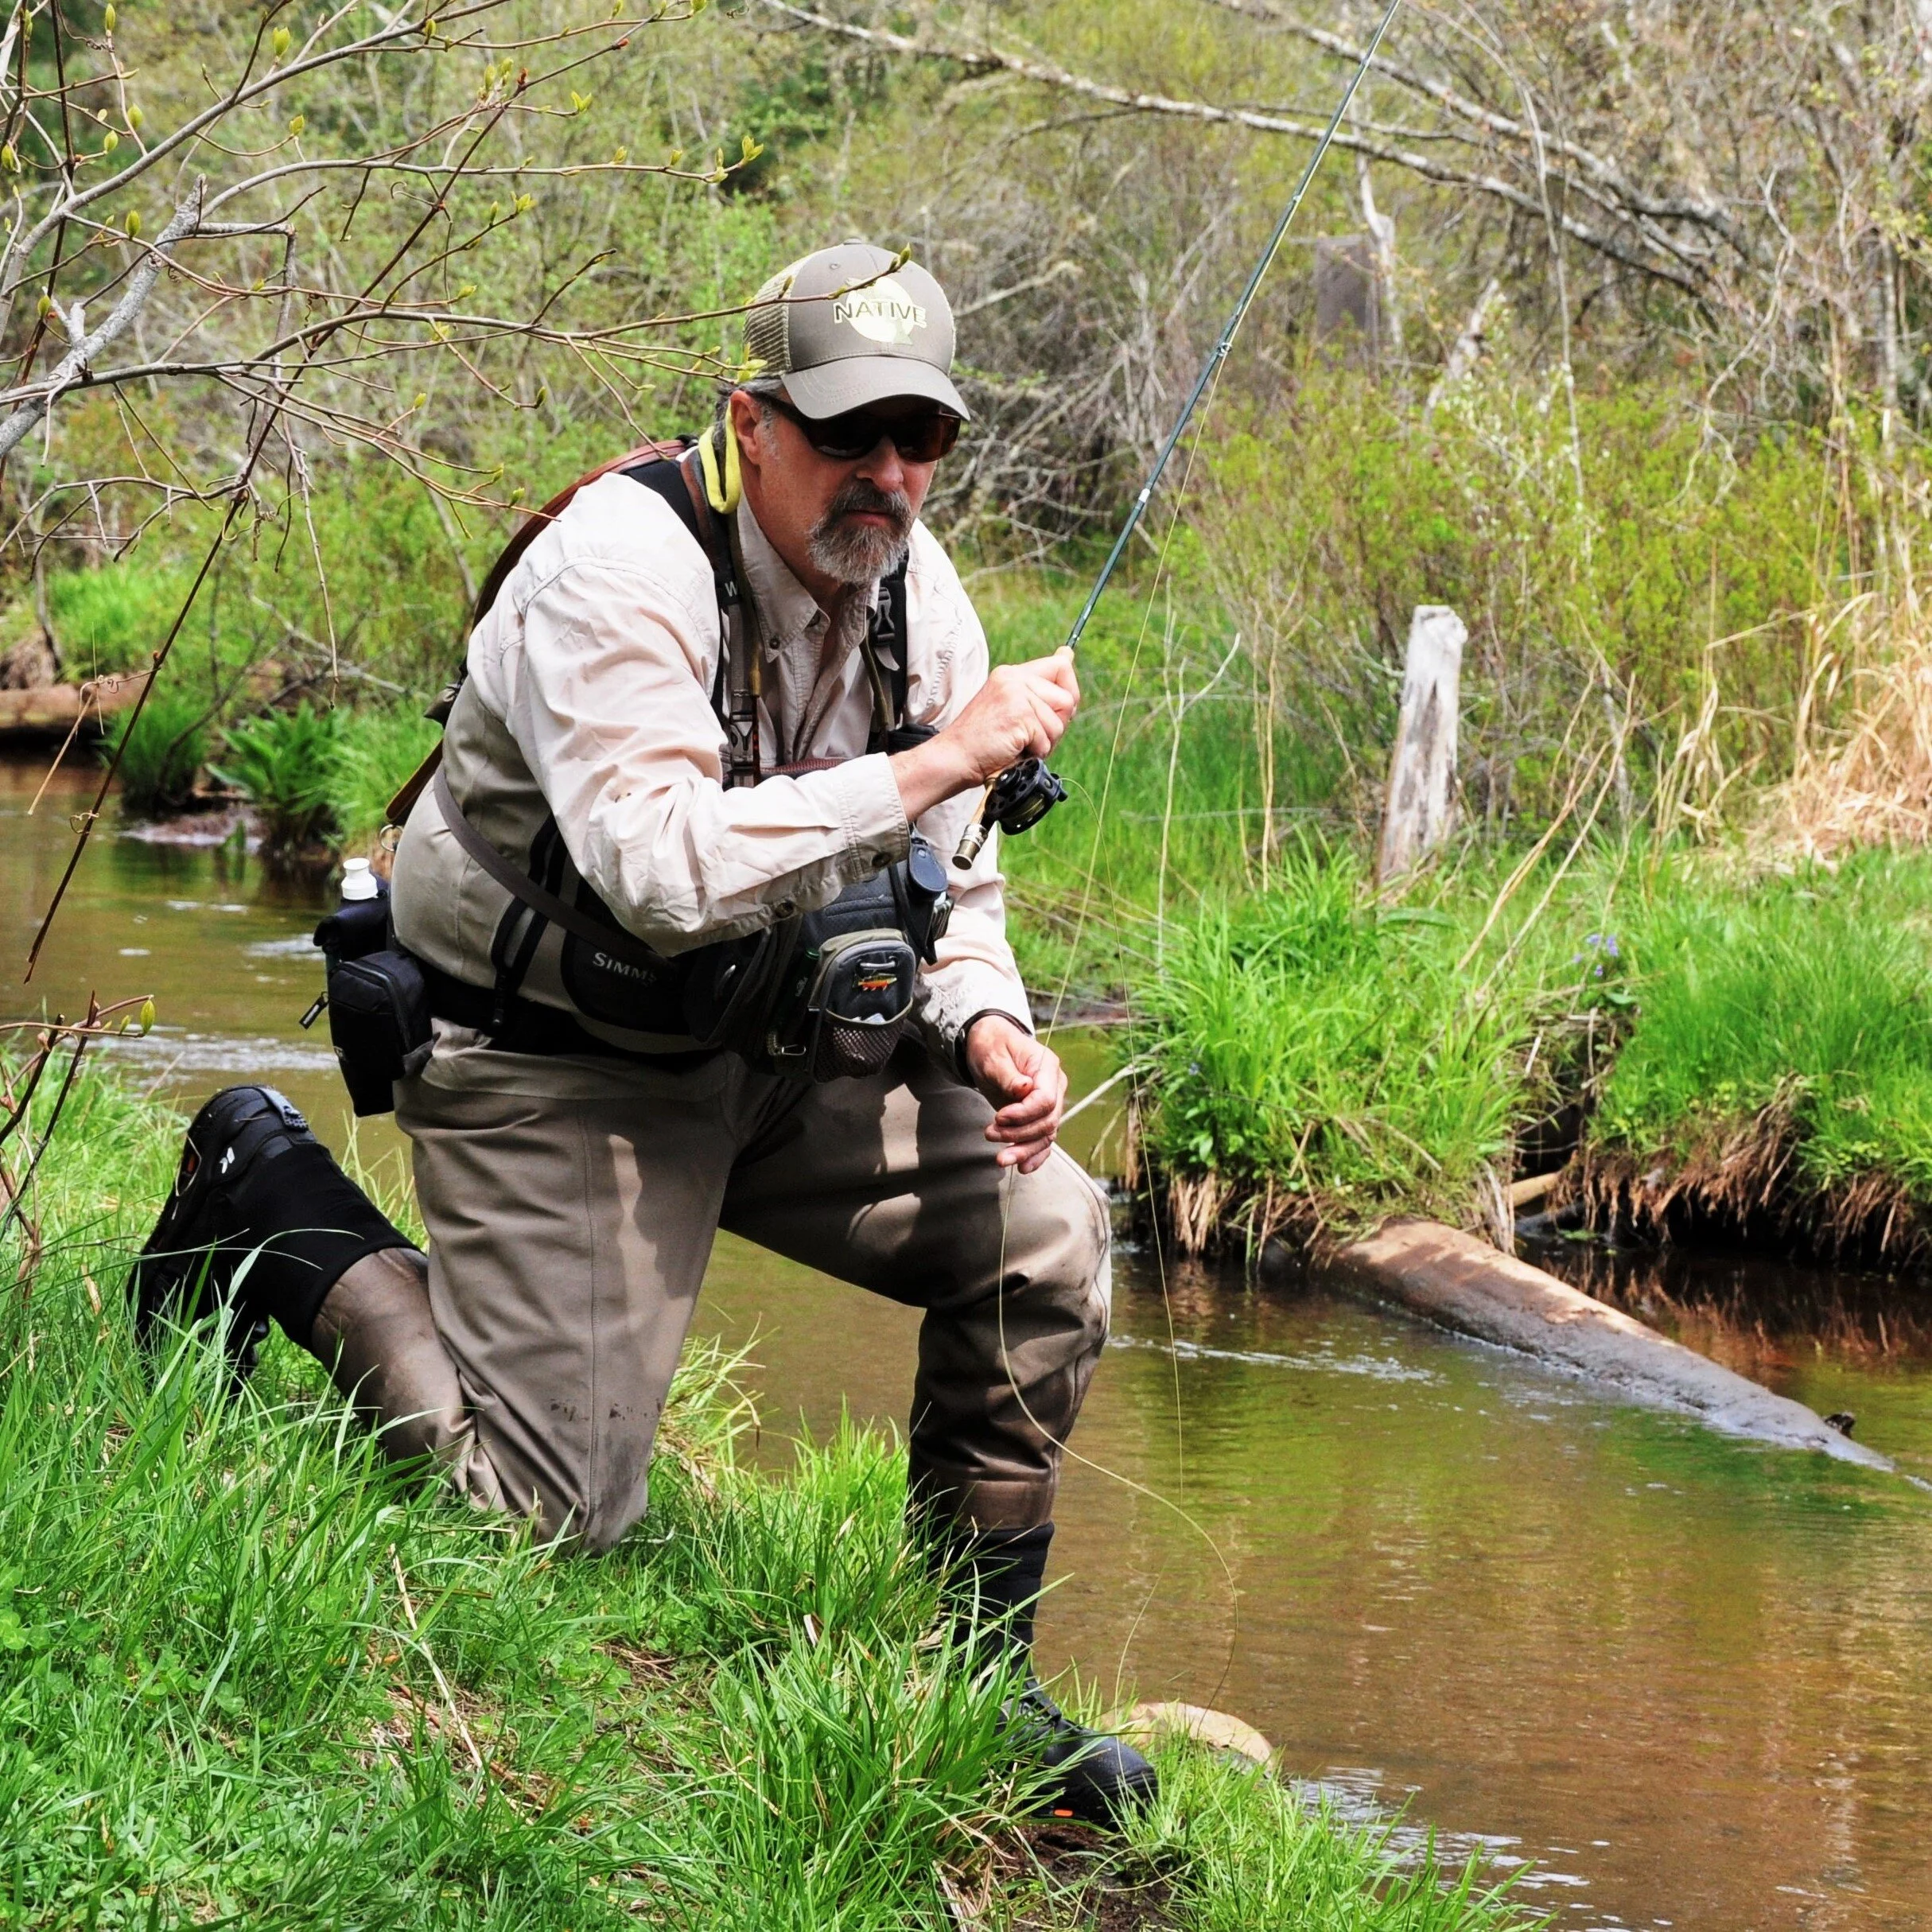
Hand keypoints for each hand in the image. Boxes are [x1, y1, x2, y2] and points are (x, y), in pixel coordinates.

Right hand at [891, 649, 1078, 820]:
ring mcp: (1016, 694)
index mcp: (1012, 673)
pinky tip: (1013, 749)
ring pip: (1059, 722)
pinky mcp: (1019, 714)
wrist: (956, 757)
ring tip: (1018, 743)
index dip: (1069, 691)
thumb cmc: (984, 740)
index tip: (1057, 709)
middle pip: (1067, 698)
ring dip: (1044, 742)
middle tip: (1031, 735)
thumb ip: (1040, 687)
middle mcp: (1014, 678)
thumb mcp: (1011, 705)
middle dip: (1056, 724)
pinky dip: (1034, 752)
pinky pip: (1046, 739)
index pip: (1060, 666)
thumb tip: (1068, 655)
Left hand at [964, 1015, 1067, 1174]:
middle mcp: (1054, 1087)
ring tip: (1001, 1159)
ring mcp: (1049, 1103)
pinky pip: (1043, 1140)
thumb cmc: (992, 1046)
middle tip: (990, 1134)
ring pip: (1045, 1135)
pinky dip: (1034, 1155)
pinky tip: (1023, 1167)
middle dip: (1019, 1134)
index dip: (1024, 1114)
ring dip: (1024, 1150)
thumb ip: (1009, 1075)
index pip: (1046, 1099)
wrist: (989, 1045)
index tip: (1000, 1117)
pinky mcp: (1037, 1116)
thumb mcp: (994, 1056)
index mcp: (1047, 1067)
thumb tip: (1024, 1089)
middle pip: (1047, 1121)